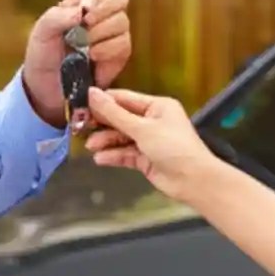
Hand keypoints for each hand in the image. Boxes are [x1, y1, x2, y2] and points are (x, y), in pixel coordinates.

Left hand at [23, 0, 131, 126]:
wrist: (47, 87)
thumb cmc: (43, 55)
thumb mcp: (41, 32)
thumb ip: (57, 16)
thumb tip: (82, 11)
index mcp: (83, 1)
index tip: (85, 10)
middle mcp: (102, 14)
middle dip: (104, 10)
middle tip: (86, 25)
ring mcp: (113, 33)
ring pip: (122, 21)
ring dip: (101, 33)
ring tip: (83, 46)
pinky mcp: (120, 53)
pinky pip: (124, 43)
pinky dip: (107, 49)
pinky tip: (92, 56)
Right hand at [84, 88, 222, 203]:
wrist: (193, 180)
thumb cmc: (176, 149)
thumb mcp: (142, 128)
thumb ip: (114, 113)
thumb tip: (93, 94)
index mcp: (157, 106)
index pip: (124, 99)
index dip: (103, 102)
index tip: (83, 103)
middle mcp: (153, 121)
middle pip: (121, 118)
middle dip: (102, 124)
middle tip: (81, 126)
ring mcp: (150, 141)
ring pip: (121, 138)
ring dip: (106, 141)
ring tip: (91, 146)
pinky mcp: (146, 159)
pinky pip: (125, 154)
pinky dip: (113, 156)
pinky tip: (101, 158)